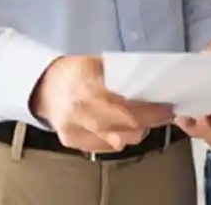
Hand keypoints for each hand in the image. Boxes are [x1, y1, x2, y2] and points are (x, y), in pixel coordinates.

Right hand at [29, 55, 174, 153]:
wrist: (44, 85)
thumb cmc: (75, 72)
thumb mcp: (98, 64)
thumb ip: (123, 77)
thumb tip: (154, 84)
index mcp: (86, 86)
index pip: (127, 106)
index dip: (151, 111)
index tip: (166, 108)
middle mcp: (78, 110)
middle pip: (125, 127)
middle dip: (148, 122)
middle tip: (161, 115)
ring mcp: (73, 129)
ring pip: (117, 140)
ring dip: (136, 132)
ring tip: (142, 120)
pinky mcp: (71, 141)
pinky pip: (105, 147)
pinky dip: (119, 138)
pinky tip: (121, 127)